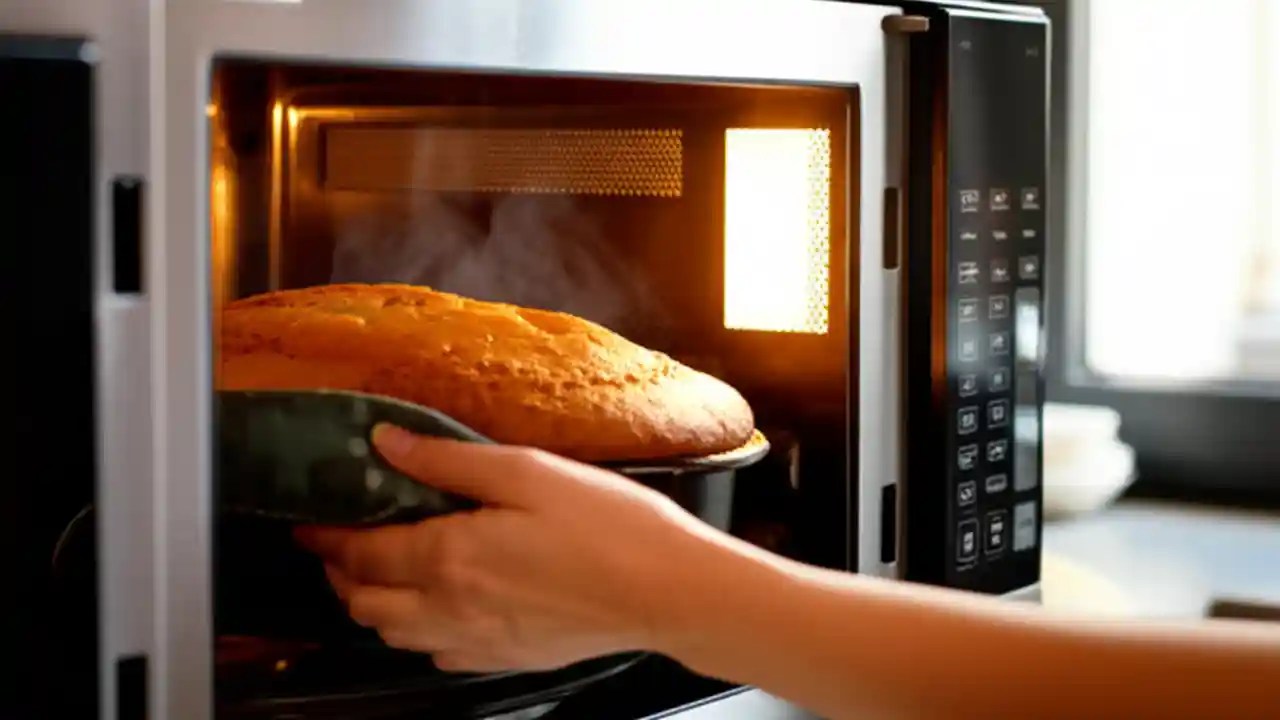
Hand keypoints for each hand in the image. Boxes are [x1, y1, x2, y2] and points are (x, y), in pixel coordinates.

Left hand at [294, 424, 711, 672]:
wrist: (666, 592)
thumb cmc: (606, 526)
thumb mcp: (527, 472)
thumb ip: (448, 460)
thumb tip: (385, 443)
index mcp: (449, 558)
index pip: (363, 554)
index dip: (328, 537)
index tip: (311, 521)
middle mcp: (451, 609)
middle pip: (365, 604)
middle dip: (340, 575)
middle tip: (338, 545)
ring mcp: (477, 642)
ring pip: (394, 636)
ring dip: (372, 606)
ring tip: (376, 575)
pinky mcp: (506, 659)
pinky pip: (437, 655)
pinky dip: (416, 633)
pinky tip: (434, 610)